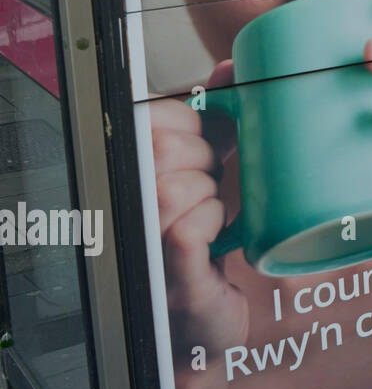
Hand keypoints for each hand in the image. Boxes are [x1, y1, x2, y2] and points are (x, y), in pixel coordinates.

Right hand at [152, 60, 247, 388]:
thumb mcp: (205, 170)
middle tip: (211, 188)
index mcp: (127, 161)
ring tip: (209, 218)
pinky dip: (212, 227)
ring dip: (212, 200)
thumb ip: (214, 116)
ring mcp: (136, 230)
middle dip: (206, 164)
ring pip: (184, 187)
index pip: (160, 114)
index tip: (208, 146)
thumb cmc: (199, 241)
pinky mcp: (163, 266)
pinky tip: (210, 240)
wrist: (196, 321)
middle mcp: (122, 193)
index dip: (195, 128)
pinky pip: (193, 224)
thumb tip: (232, 67)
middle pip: (172, 148)